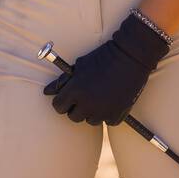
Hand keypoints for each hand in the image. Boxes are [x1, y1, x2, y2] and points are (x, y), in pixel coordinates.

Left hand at [44, 12, 169, 125]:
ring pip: (90, 120)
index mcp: (75, 91)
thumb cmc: (103, 57)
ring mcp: (103, 111)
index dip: (62, 101)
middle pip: (73, 116)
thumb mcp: (80, 65)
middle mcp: (87, 104)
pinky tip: (112, 100)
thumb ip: (63, 81)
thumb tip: (47, 91)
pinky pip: (108, 121)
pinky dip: (109, 114)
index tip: (68, 97)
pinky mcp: (117, 114)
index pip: (58, 106)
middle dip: (76, 108)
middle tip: (85, 96)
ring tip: (100, 97)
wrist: (131, 56)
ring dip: (92, 112)